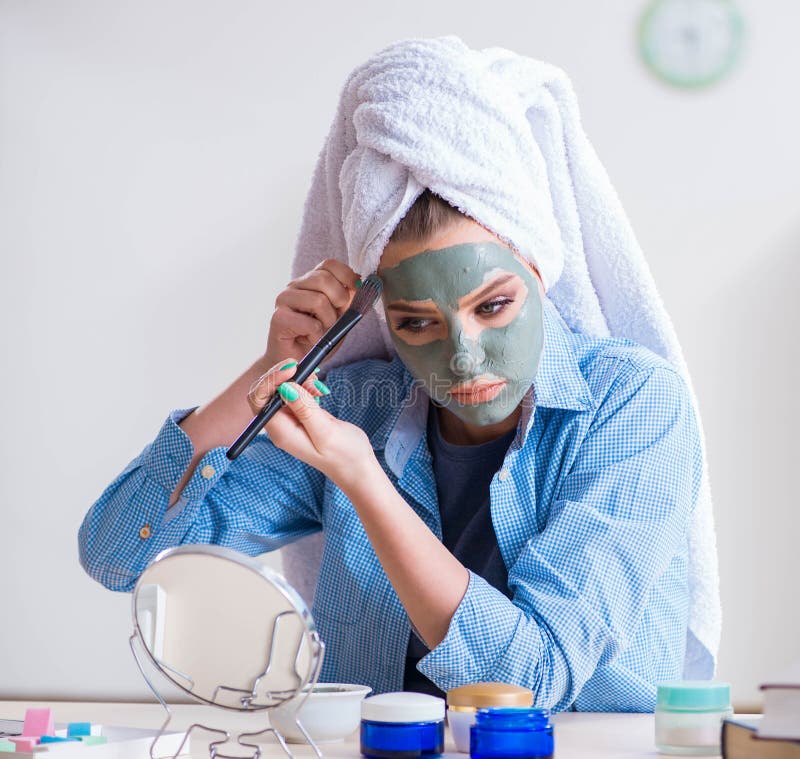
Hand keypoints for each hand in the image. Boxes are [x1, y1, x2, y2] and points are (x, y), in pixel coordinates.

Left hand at [248, 359, 376, 489]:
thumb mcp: (326, 432)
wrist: (356, 467)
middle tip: (308, 371)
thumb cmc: (344, 455)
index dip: (271, 380)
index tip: (293, 369)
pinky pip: (293, 393)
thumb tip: (285, 387)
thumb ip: (305, 409)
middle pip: (265, 391)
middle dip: (284, 376)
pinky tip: (319, 390)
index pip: (258, 399)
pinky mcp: (300, 416)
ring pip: (280, 389)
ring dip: (297, 379)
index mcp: (281, 432)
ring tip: (318, 384)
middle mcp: (280, 426)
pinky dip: (304, 385)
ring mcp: (289, 421)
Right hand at [265, 259, 359, 366]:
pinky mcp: (278, 318)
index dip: (347, 275)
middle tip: (335, 320)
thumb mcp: (340, 319)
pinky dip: (317, 337)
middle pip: (324, 279)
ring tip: (320, 333)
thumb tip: (360, 282)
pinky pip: (310, 324)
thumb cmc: (316, 340)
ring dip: (328, 323)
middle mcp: (294, 286)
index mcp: (309, 282)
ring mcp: (284, 300)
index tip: (356, 290)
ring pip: (318, 300)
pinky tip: (310, 341)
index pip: (329, 264)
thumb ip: (348, 301)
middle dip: (339, 301)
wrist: (295, 364)